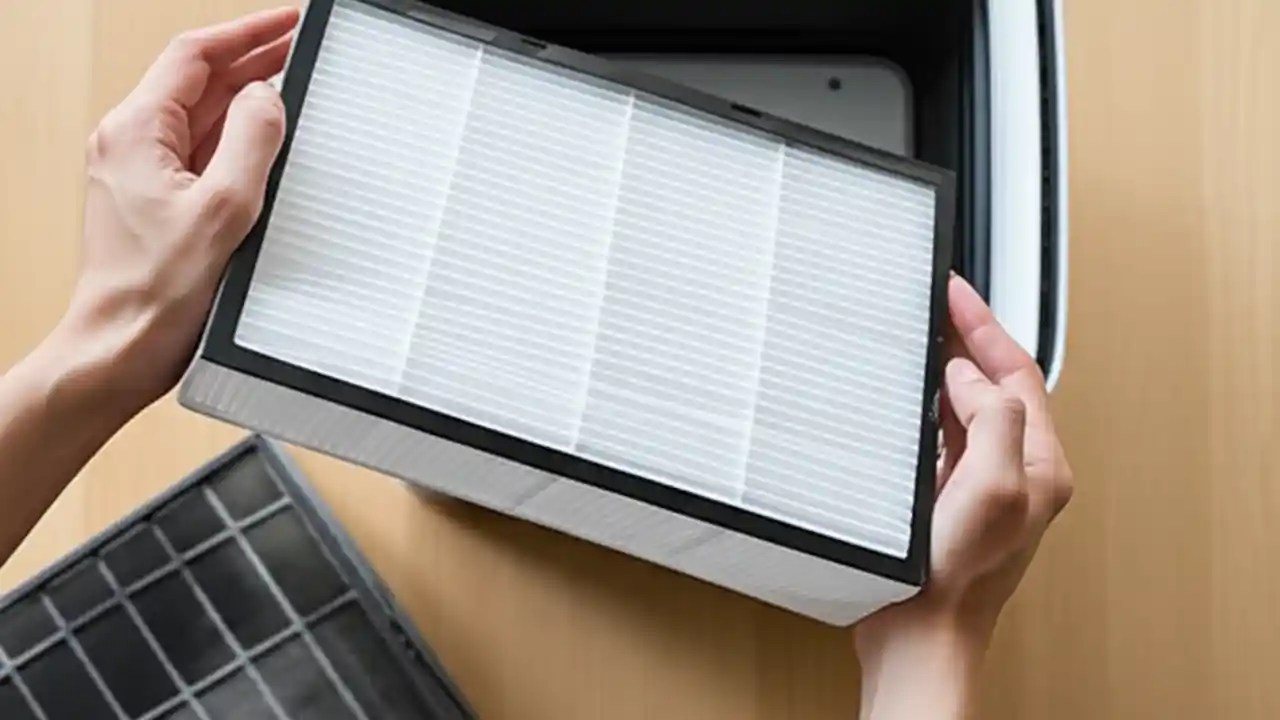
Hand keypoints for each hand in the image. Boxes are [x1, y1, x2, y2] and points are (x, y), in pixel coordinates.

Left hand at [60, 7, 296, 415]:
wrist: (119, 349)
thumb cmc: (157, 293)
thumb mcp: (223, 210)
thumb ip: (252, 143)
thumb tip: (268, 97)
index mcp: (135, 132)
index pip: (194, 56)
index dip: (247, 33)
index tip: (290, 21)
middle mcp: (130, 143)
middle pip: (199, 82)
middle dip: (252, 60)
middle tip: (302, 48)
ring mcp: (140, 172)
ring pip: (202, 117)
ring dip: (247, 100)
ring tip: (294, 86)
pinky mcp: (154, 200)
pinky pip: (201, 152)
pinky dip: (237, 139)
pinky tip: (269, 143)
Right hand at [854, 275, 1073, 718]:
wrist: (922, 633)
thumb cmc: (960, 578)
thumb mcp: (993, 487)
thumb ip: (990, 419)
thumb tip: (969, 377)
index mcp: (1040, 463)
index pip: (1019, 373)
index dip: (985, 327)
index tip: (956, 292)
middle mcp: (1016, 471)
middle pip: (996, 384)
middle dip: (969, 340)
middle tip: (938, 304)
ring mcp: (982, 485)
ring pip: (967, 407)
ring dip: (946, 372)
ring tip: (922, 337)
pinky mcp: (948, 498)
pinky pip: (941, 436)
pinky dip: (924, 408)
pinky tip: (905, 400)